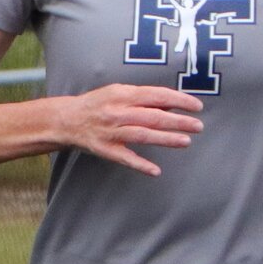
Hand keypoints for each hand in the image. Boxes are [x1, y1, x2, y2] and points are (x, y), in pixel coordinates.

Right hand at [60, 83, 203, 174]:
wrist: (64, 120)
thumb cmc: (95, 105)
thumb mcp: (117, 93)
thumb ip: (142, 98)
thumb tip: (171, 105)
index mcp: (122, 95)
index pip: (156, 95)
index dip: (178, 101)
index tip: (196, 106)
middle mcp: (116, 112)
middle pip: (152, 117)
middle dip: (177, 121)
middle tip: (198, 126)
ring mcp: (110, 132)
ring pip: (142, 135)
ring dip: (165, 139)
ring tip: (186, 142)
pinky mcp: (104, 149)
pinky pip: (124, 158)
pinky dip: (140, 165)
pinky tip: (155, 170)